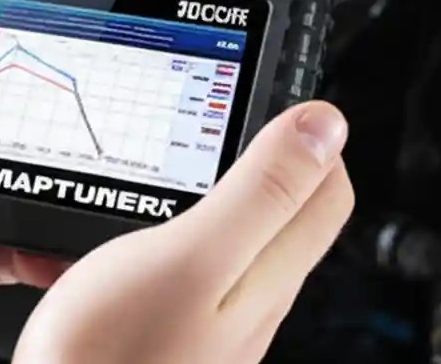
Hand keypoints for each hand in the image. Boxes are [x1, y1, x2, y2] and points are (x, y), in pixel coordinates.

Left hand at [0, 0, 65, 363]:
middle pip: (7, 121)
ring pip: (25, 183)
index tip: (52, 33)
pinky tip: (68, 236)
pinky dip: (51, 244)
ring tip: (85, 175)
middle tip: (78, 114)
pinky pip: (28, 244)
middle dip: (43, 121)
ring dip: (52, 184)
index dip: (6, 43)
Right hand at [13, 101, 352, 363]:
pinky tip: (146, 229)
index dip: (313, 136)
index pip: (330, 190)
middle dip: (272, 158)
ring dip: (226, 193)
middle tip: (229, 119)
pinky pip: (200, 269)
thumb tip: (326, 126)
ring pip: (244, 240)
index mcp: (270, 273)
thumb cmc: (110, 358)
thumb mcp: (192, 255)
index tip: (275, 103)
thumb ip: (262, 192)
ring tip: (184, 162)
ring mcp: (215, 322)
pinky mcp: (175, 334)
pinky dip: (186, 232)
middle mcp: (254, 301)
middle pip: (291, 214)